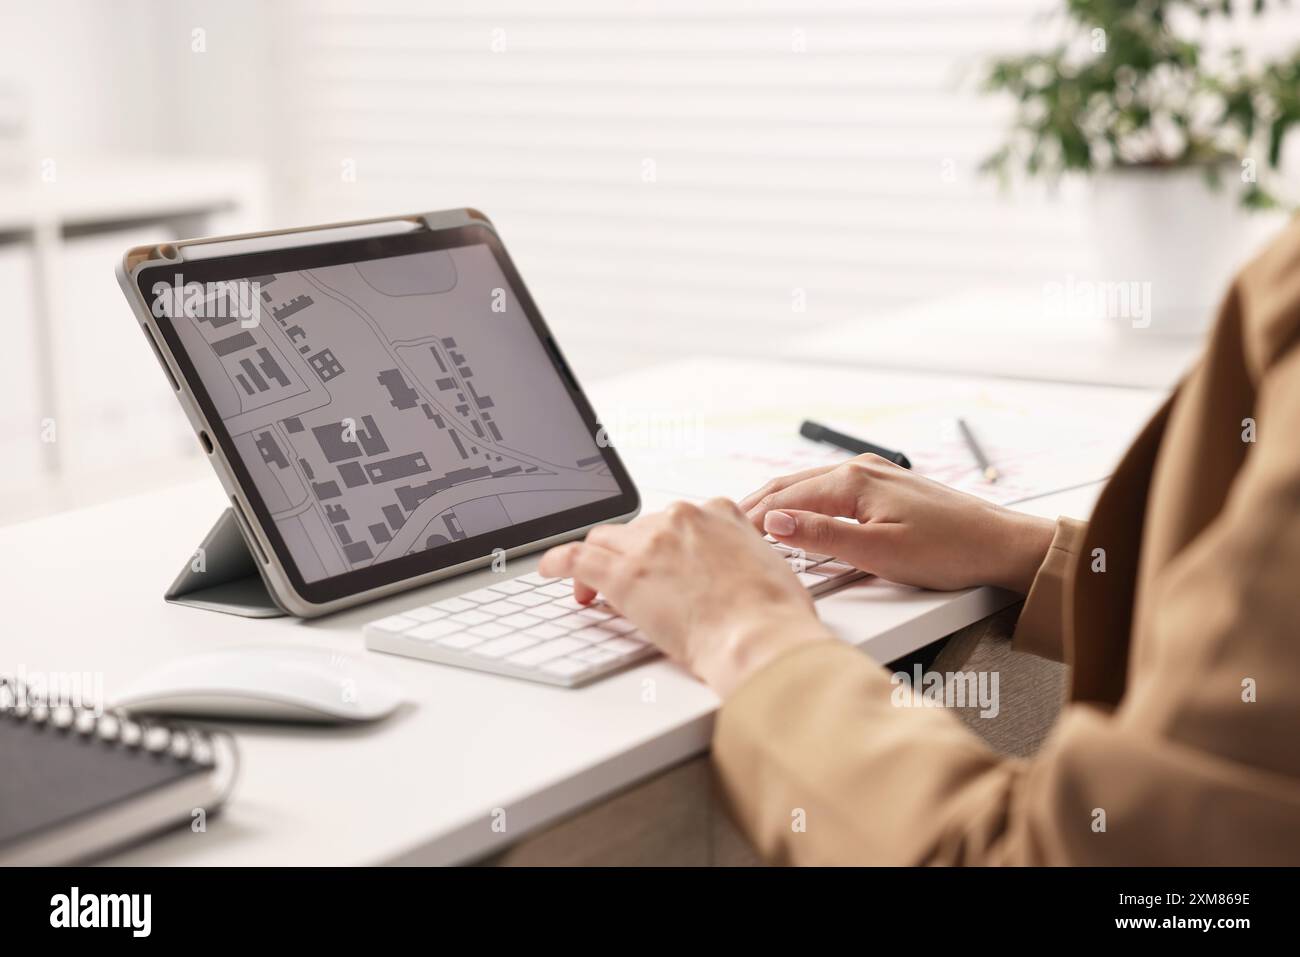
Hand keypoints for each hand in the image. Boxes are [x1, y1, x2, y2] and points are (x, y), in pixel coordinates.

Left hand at [539, 498, 835, 695]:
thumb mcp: (770, 568)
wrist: (759, 636)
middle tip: (634, 585)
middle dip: (634, 555)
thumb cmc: (775, 615)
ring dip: (598, 561)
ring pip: (607, 540)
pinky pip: (577, 558)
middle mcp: (682, 518)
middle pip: (640, 530)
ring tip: (592, 587)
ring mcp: (650, 544)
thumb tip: (740, 576)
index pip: (679, 521)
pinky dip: (558, 561)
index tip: (662, 562)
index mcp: (720, 513)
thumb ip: (746, 559)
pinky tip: (548, 570)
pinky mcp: (623, 573)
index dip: (665, 545)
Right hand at [738, 454, 1053, 592]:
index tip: (724, 536)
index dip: (751, 518)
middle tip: (722, 525)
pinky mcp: (885, 486)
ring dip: (775, 500)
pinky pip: (828, 487)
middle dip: (755, 504)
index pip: (784, 499)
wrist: (1001, 545)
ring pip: (808, 484)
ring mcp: (874, 474)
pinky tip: (795, 512)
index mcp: (853, 481)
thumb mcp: (879, 552)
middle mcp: (860, 469)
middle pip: (790, 485)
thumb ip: (822, 536)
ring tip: (747, 519)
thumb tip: (772, 523)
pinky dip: (801, 499)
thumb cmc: (949, 551)